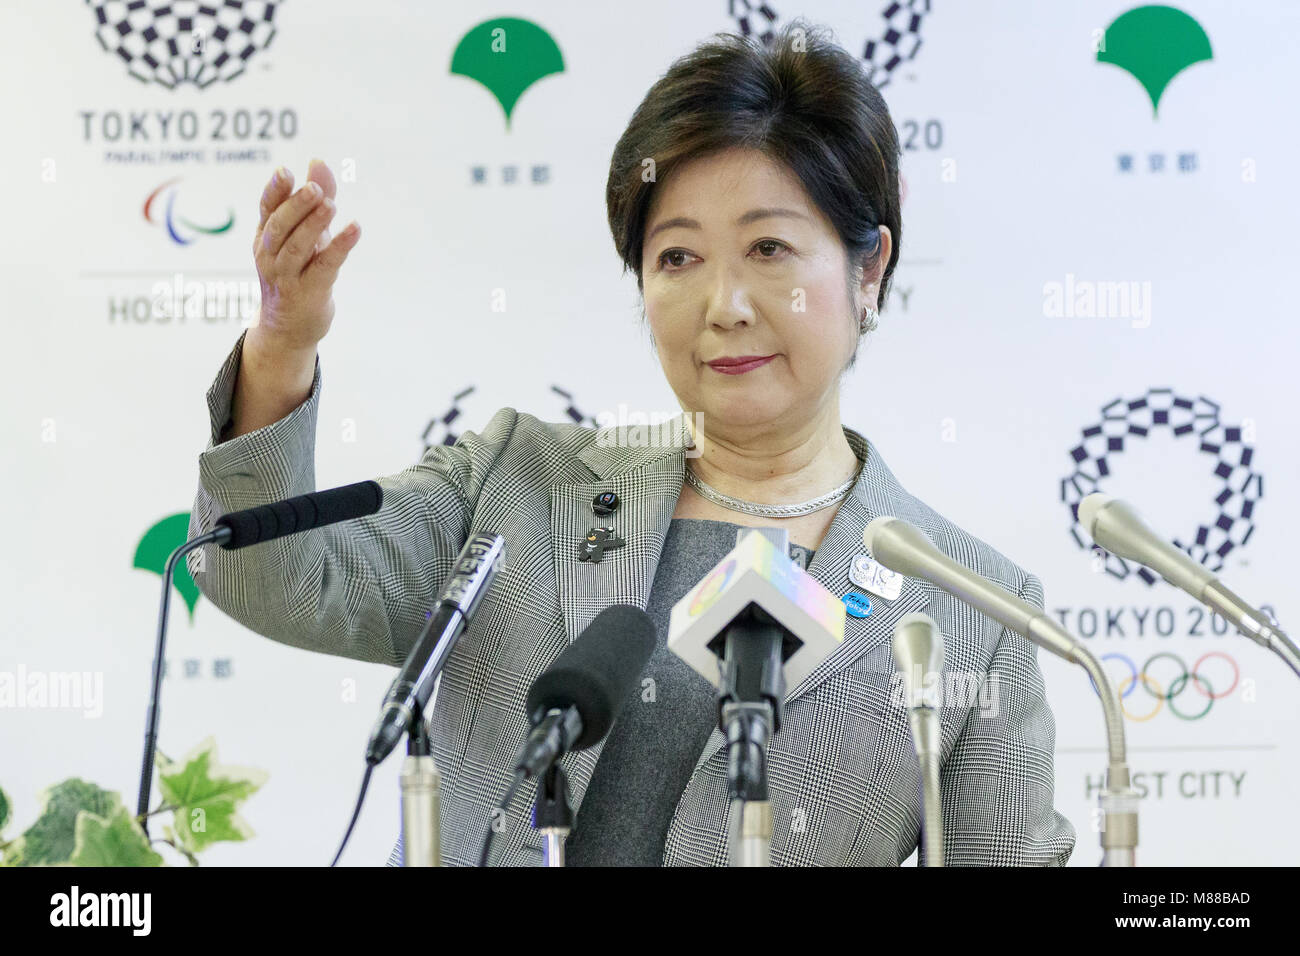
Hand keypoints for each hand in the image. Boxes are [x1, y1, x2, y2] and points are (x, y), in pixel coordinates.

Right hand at [251, 159, 359, 352]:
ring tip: (330, 205)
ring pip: (297, 247)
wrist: (289, 328)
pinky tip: (355, 229)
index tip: (285, 172)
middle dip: (296, 206)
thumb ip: (313, 200)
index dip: (275, 191)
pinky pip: (324, 267)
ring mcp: (287, 277)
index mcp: (266, 238)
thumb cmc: (298, 272)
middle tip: (314, 189)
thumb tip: (318, 162)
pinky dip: (340, 247)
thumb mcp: (305, 234)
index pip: (267, 210)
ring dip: (313, 225)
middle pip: (280, 227)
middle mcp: (271, 256)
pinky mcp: (310, 293)